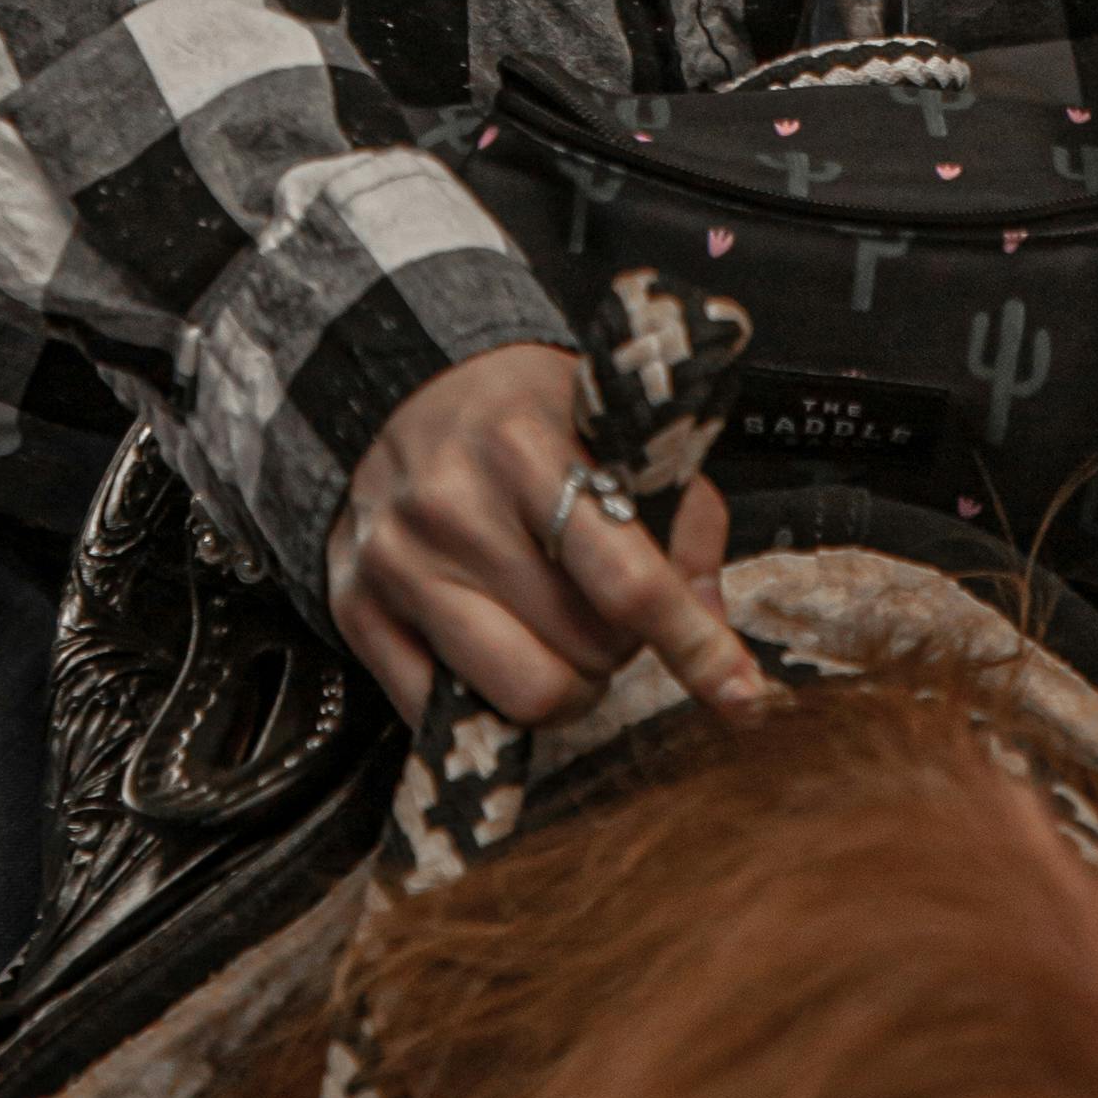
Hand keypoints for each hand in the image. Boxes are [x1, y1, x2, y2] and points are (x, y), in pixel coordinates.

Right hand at [323, 340, 763, 732]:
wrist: (400, 386)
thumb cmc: (529, 415)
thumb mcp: (620, 431)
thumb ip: (684, 520)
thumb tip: (710, 624)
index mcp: (524, 446)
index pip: (625, 579)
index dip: (693, 644)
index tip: (742, 693)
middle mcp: (451, 506)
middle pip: (582, 650)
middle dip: (618, 647)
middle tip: (608, 607)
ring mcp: (397, 563)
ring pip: (522, 695)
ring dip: (566, 684)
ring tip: (560, 633)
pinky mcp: (355, 611)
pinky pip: (447, 711)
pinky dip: (494, 699)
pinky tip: (503, 644)